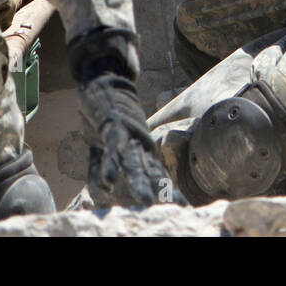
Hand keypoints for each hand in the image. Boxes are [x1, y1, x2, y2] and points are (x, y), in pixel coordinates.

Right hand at [78, 73, 186, 207]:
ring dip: (139, 182)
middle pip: (151, 171)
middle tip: (173, 208)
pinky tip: (110, 180)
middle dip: (160, 191)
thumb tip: (104, 190)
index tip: (183, 206)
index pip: (157, 174)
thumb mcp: (102, 146)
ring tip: (146, 202)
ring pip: (135, 161)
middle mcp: (139, 143)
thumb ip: (101, 169)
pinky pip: (113, 146)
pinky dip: (111, 163)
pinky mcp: (113, 124)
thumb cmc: (106, 115)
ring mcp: (127, 133)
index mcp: (141, 149)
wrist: (106, 78)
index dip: (168, 190)